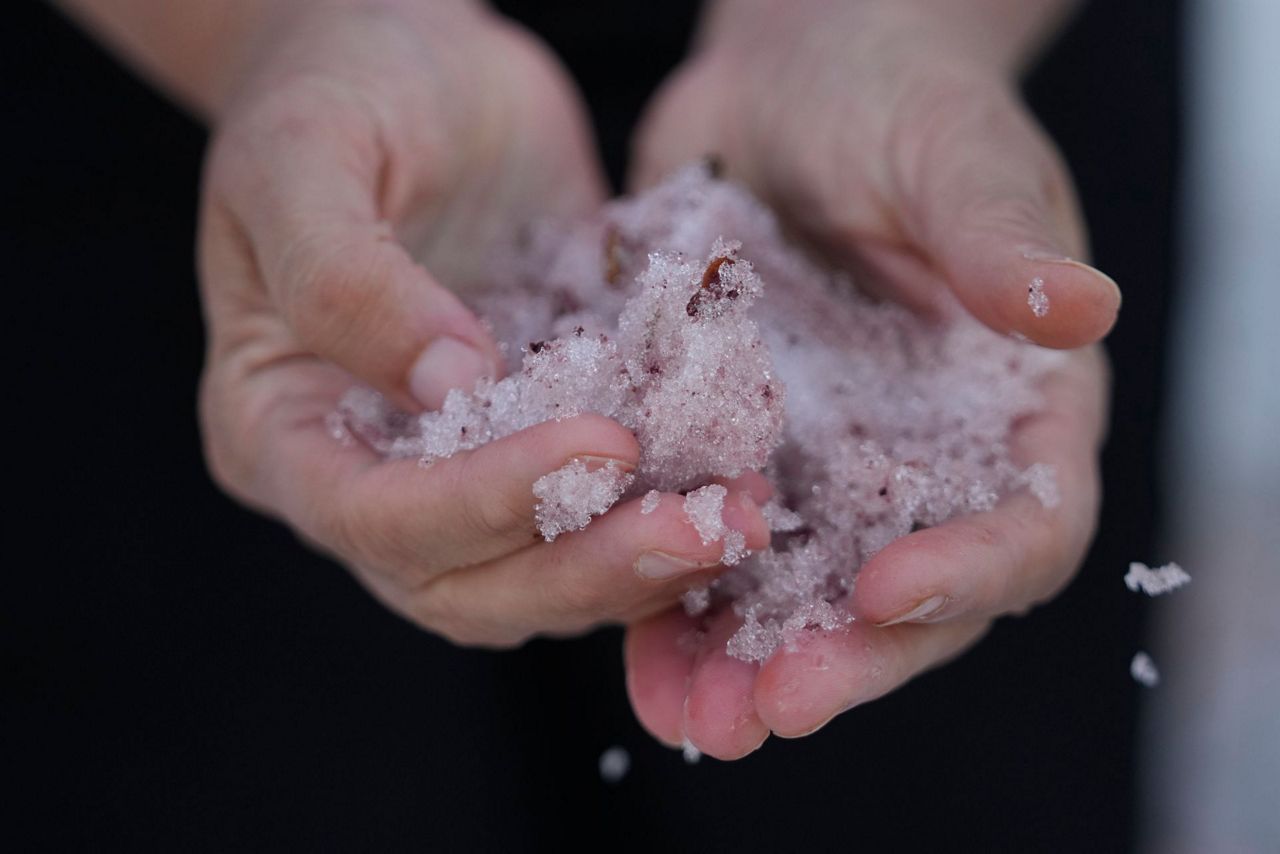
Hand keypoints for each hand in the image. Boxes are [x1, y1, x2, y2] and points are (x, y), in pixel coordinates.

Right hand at [198, 0, 769, 645]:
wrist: (421, 65)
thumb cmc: (339, 88)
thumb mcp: (309, 155)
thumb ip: (347, 278)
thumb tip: (446, 387)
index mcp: (279, 427)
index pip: (375, 516)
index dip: (484, 503)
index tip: (602, 444)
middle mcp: (366, 474)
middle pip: (463, 586)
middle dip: (586, 567)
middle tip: (705, 527)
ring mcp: (453, 471)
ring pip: (536, 580)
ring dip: (639, 565)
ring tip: (740, 517)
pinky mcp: (535, 444)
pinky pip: (593, 520)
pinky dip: (660, 518)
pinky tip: (737, 486)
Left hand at [624, 0, 1112, 755]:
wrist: (789, 83)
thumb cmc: (898, 100)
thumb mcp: (953, 160)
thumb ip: (1000, 242)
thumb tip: (1078, 312)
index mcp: (1011, 413)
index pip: (1025, 524)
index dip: (968, 573)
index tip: (886, 593)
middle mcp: (922, 463)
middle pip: (904, 599)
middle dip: (842, 659)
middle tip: (768, 709)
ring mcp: (824, 468)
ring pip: (797, 597)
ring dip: (743, 665)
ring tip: (691, 719)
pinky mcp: (734, 455)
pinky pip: (708, 548)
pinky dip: (669, 605)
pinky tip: (625, 649)